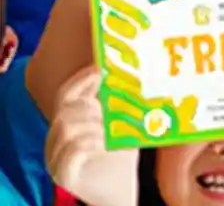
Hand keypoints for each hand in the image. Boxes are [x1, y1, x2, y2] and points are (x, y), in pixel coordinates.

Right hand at [45, 66, 139, 205]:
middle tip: (111, 111)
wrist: (119, 190)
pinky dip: (89, 143)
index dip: (81, 79)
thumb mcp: (120, 125)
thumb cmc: (119, 155)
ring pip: (65, 129)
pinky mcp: (64, 175)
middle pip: (66, 110)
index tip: (100, 69)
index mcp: (68, 122)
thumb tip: (132, 74)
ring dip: (92, 124)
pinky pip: (71, 152)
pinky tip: (105, 144)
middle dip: (91, 106)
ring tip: (110, 130)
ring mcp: (56, 158)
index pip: (67, 94)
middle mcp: (57, 139)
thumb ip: (118, 105)